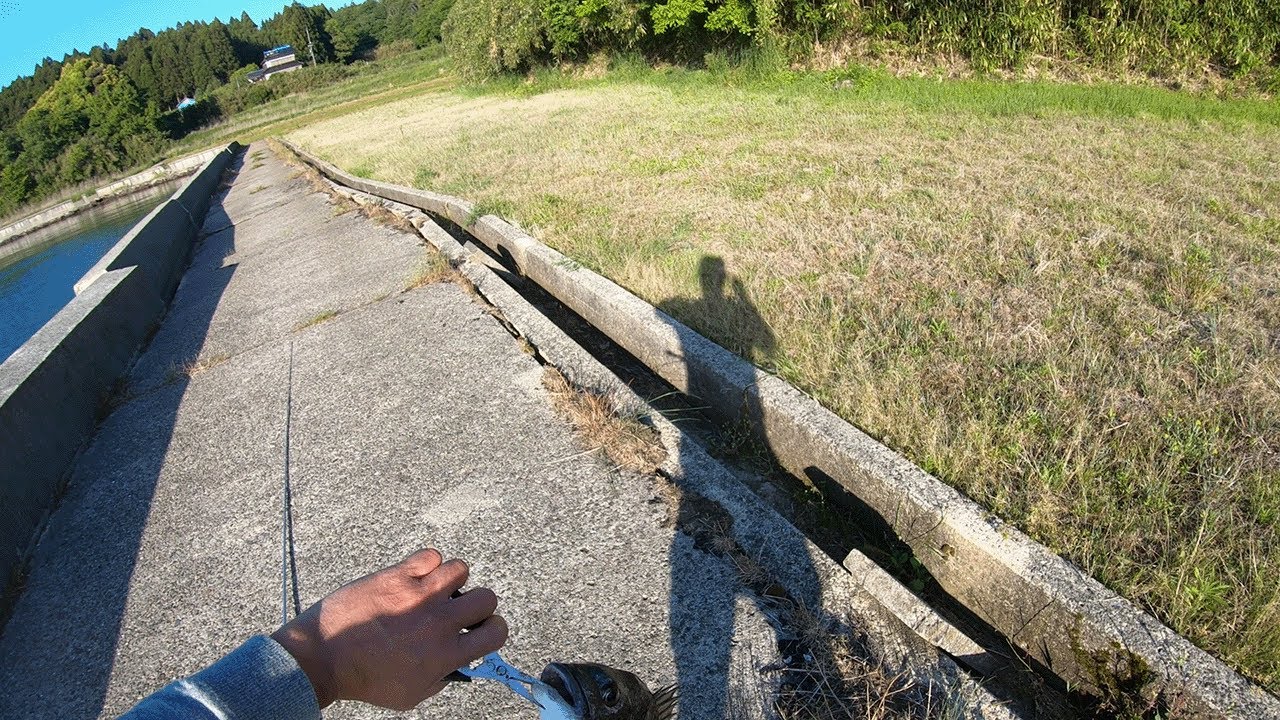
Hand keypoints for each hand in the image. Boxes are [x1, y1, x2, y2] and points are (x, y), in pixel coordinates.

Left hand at [271, 548, 507, 709]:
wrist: (324, 657)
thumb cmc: (364, 680)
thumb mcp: (410, 696)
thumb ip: (440, 680)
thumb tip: (458, 664)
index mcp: (445, 655)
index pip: (496, 633)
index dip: (493, 629)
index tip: (481, 628)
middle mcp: (438, 623)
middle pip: (487, 598)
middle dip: (477, 604)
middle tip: (457, 610)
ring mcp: (419, 596)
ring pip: (461, 570)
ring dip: (451, 580)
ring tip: (433, 590)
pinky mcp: (398, 576)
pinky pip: (430, 556)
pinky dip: (426, 564)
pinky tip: (414, 576)